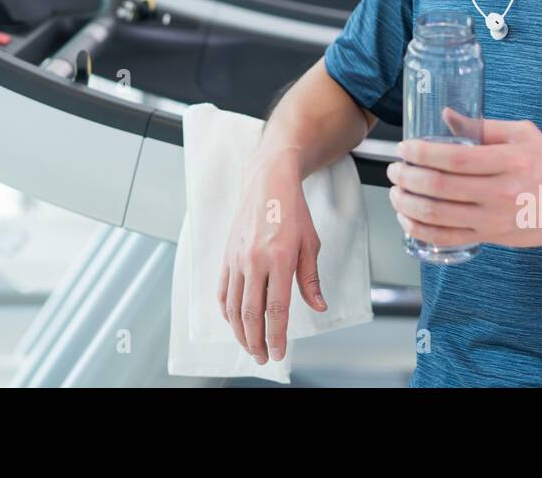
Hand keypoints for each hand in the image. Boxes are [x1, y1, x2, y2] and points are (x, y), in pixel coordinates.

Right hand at [219, 149, 326, 364]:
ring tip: (249, 346)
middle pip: (251, 312)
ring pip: (233, 305)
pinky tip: (233, 322)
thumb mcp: (310, 243)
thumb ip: (310, 278)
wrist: (267, 183)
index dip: (277, 336)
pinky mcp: (227, 255)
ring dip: (239, 331)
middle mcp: (254, 260)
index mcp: (279, 258)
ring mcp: (237, 258)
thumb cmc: (292, 212)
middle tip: (262, 357)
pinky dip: (226, 310)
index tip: (278, 353)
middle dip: (256, 340)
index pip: (276, 308)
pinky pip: (222, 290)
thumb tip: (318, 306)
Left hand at [388, 109, 541, 249]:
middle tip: (395, 169)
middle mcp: (501, 193)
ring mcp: (494, 219)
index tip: (405, 148)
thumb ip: (483, 125)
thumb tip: (445, 115)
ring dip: (407, 203)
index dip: (423, 153)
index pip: (456, 159)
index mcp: (510, 162)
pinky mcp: (489, 238)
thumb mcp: (523, 135)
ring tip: (395, 191)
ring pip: (438, 215)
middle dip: (408, 177)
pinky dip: (419, 229)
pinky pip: (446, 238)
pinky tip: (407, 217)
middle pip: (441, 187)